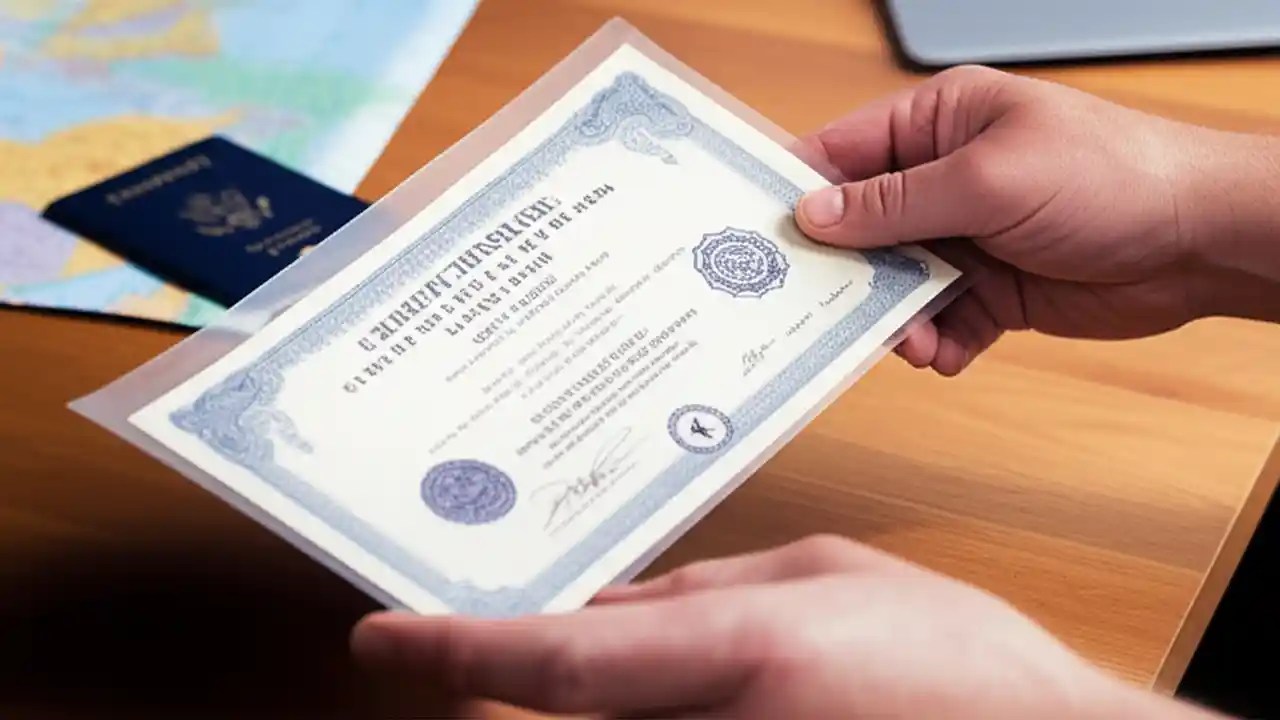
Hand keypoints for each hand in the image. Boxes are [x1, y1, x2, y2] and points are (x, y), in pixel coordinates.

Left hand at [351, 535, 1221, 718]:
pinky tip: (668, 668)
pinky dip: (641, 705)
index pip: (554, 661)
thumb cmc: (960, 671)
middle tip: (482, 614)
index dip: (453, 648)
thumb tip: (613, 601)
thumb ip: (703, 588)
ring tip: (634, 625)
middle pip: (566, 706)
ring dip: (603, 686)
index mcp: (735, 657)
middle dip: (519, 662)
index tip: (377, 637)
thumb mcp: (829, 577)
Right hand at [791, 65, 1279, 375]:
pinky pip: (939, 320)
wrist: (1199, 242)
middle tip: (822, 310)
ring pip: (894, 283)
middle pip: (860, 228)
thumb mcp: (986, 181)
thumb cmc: (1109, 177)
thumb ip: (893, 203)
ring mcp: (967, 235)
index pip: (843, 154)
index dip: (799, 194)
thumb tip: (814, 214)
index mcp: (938, 122)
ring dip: (893, 318)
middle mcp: (944, 178)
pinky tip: (948, 353)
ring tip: (910, 341)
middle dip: (845, 272)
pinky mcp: (991, 288)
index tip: (760, 238)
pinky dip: (937, 342)